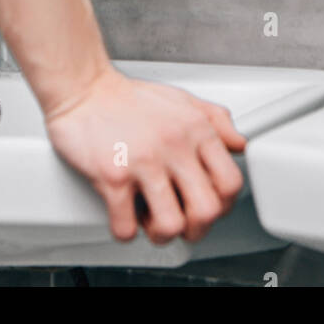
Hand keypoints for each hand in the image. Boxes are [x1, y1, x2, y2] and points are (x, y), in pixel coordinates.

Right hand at [43, 65, 247, 245]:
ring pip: (171, 225)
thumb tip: (239, 144)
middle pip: (208, 211)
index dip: (223, 205)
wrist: (83, 89)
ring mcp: (143, 162)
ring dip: (161, 233)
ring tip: (151, 220)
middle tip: (182, 222)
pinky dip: (126, 230)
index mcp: (194, 130)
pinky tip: (124, 213)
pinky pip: (126, 226)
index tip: (208, 205)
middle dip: (196, 228)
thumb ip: (216, 121)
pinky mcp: (112, 176)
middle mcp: (173, 145)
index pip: (230, 182)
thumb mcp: (182, 100)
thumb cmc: (129, 99)